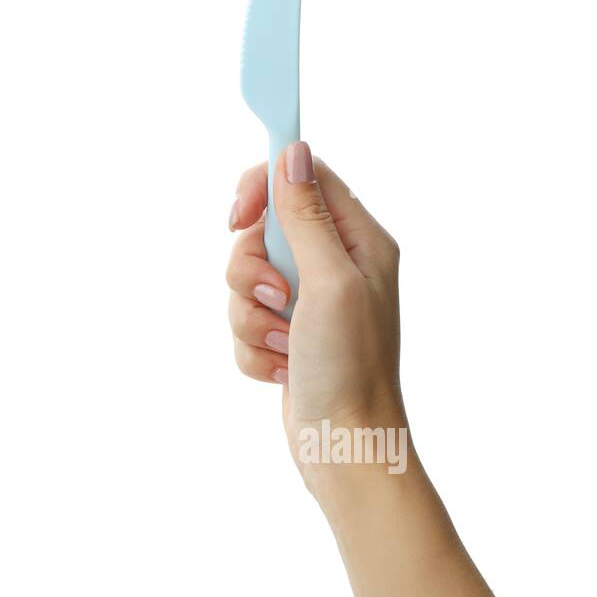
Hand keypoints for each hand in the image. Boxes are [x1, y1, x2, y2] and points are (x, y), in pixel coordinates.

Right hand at [226, 141, 403, 475]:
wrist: (345, 445)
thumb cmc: (350, 366)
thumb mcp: (329, 281)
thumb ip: (306, 215)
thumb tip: (293, 151)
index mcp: (358, 242)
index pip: (302, 179)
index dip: (264, 187)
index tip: (238, 215)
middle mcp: (333, 265)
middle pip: (262, 230)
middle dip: (252, 270)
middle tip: (275, 297)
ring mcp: (307, 302)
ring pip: (244, 279)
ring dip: (251, 316)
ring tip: (284, 343)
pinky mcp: (285, 334)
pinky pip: (242, 320)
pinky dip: (253, 347)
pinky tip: (283, 369)